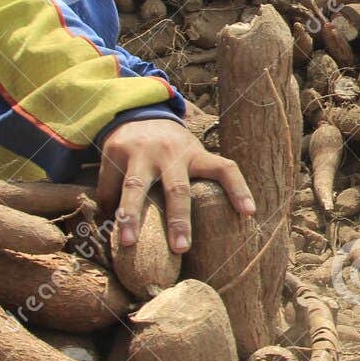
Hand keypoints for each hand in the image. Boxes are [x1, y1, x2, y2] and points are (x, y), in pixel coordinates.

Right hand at [96, 118, 254, 253]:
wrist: (137, 112)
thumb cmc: (172, 147)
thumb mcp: (192, 154)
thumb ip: (203, 178)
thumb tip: (230, 219)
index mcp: (195, 154)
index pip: (224, 168)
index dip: (239, 189)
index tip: (250, 213)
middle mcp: (170, 152)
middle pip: (178, 189)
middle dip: (180, 220)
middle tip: (182, 248)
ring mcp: (141, 152)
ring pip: (136, 186)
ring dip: (132, 216)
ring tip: (128, 242)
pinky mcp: (115, 151)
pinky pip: (110, 186)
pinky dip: (109, 208)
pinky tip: (109, 228)